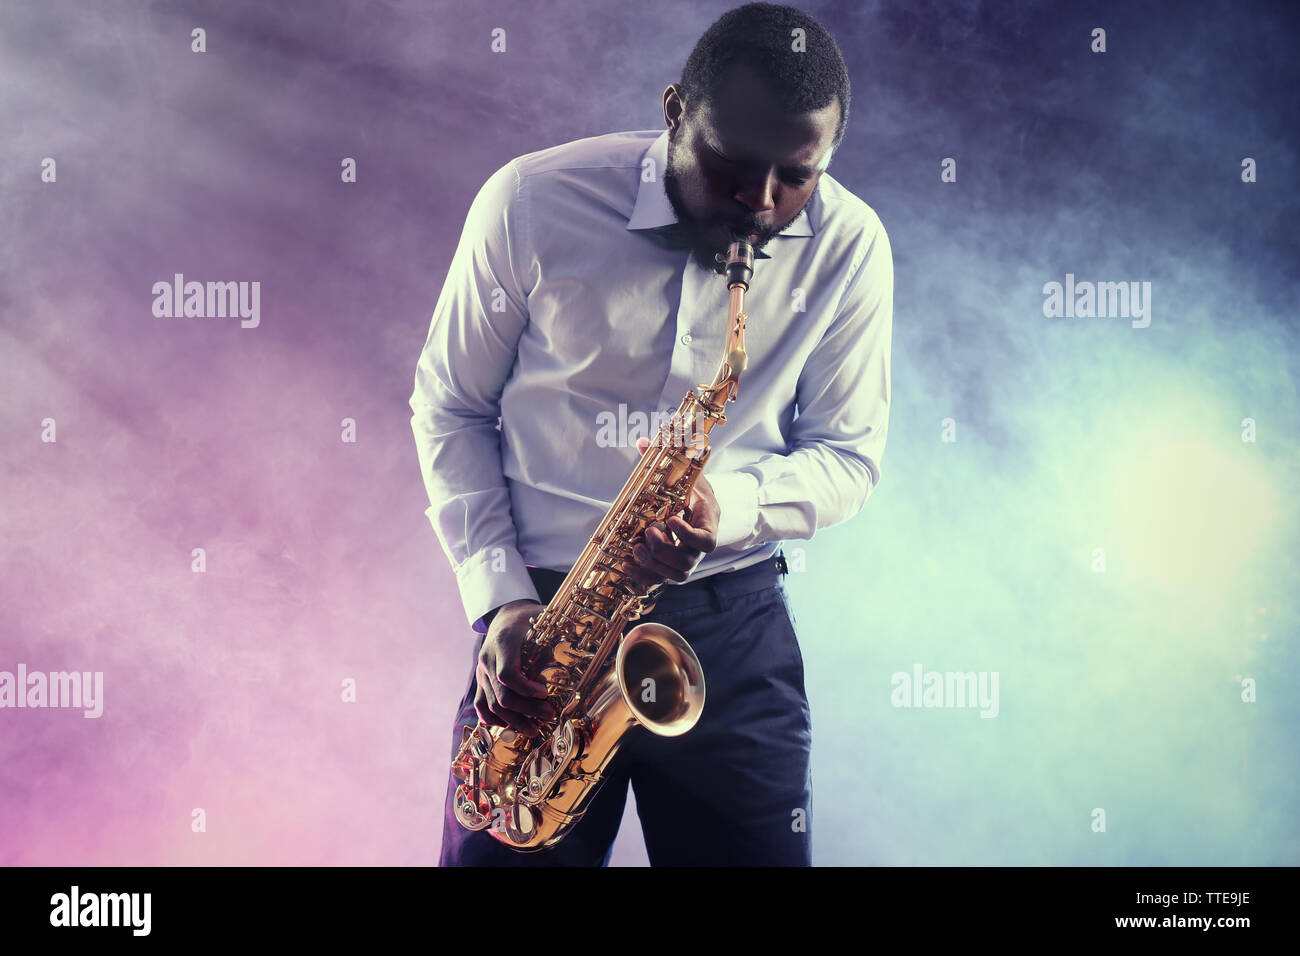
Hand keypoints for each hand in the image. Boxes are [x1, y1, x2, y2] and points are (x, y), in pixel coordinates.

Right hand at [475, 599, 554, 735]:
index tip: (544, 693)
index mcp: (504, 642)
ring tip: (533, 729)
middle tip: (548, 714)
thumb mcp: (543, 620)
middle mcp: (488, 658)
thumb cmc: (528, 619)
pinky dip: (493, 719)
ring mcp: (481, 671)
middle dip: (526, 710)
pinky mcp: (480, 680)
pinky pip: (481, 705)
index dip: (526, 689)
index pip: (507, 674)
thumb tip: (587, 640)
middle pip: (502, 695)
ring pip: (491, 705)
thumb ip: (560, 632)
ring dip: (513, 721)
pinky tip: (509, 726)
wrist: (505, 615)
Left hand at [627, 436, 719, 588]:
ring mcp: (685, 559)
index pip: (706, 540)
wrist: (696, 508)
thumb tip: (643, 442)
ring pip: (676, 575)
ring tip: (636, 548)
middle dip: (665, 549)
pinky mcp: (670, 567)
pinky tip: (626, 564)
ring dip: (654, 565)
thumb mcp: (687, 473)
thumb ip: (668, 460)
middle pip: (688, 561)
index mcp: (707, 523)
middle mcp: (698, 547)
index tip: (671, 519)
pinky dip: (642, 576)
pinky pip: (660, 580)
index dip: (688, 535)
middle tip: (648, 531)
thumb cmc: (693, 490)